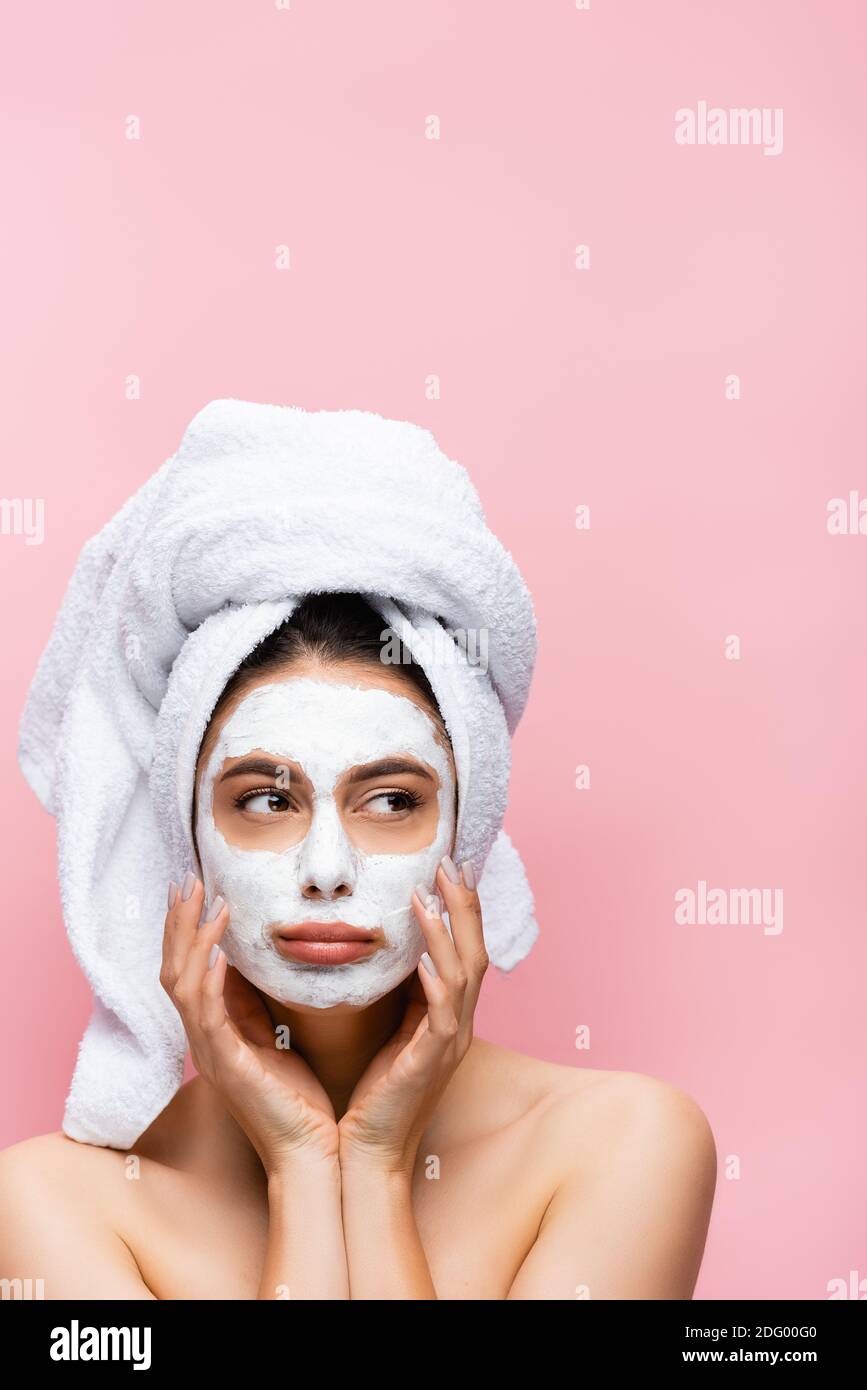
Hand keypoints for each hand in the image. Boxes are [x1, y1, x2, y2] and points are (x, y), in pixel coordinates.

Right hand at [160, 875, 339, 1172]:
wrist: (311, 1153)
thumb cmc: (299, 1100)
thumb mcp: (277, 1038)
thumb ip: (260, 1004)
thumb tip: (256, 963)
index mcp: (215, 1031)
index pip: (189, 968)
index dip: (188, 928)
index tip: (198, 887)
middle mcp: (204, 1039)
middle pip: (174, 969)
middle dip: (179, 922)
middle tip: (188, 879)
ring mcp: (211, 1053)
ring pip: (183, 985)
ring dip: (192, 940)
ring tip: (207, 902)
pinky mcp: (228, 1067)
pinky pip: (207, 1017)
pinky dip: (209, 981)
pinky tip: (219, 955)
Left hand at [337, 857, 487, 1174]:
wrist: (369, 1151)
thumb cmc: (373, 1093)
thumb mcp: (388, 1031)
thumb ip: (394, 993)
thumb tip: (380, 949)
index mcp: (447, 1015)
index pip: (462, 950)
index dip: (459, 909)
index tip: (447, 868)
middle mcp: (457, 1024)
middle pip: (474, 952)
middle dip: (464, 905)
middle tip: (450, 863)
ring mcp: (449, 1043)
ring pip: (463, 975)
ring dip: (447, 932)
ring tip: (429, 895)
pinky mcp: (430, 1063)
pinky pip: (443, 1017)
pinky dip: (439, 985)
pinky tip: (427, 963)